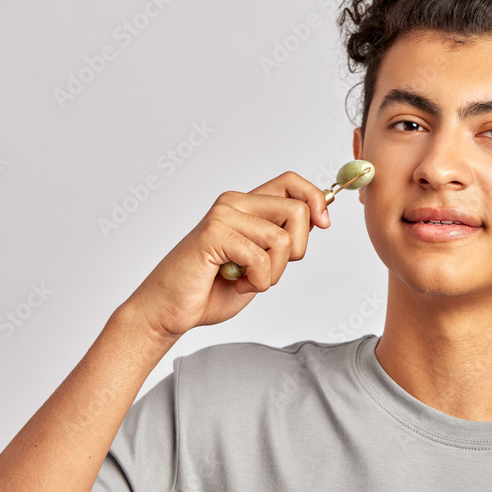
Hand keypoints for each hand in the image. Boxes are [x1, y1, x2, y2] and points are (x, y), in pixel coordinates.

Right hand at [119, 171, 330, 337]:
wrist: (168, 310)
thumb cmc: (210, 289)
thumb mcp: (260, 262)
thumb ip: (282, 239)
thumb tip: (318, 218)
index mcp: (246, 205)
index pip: (291, 181)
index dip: (315, 199)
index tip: (323, 224)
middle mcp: (234, 203)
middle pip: (297, 211)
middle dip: (296, 250)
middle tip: (269, 270)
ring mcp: (223, 215)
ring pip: (282, 238)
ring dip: (273, 273)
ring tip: (247, 280)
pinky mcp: (214, 234)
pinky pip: (261, 257)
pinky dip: (257, 281)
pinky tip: (235, 284)